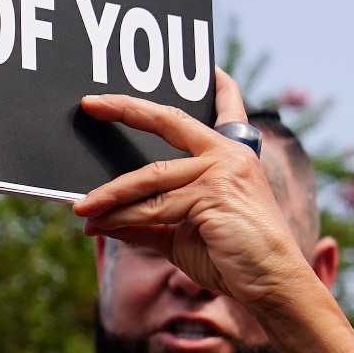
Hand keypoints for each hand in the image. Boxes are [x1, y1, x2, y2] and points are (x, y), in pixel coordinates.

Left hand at [72, 69, 311, 307]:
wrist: (271, 285)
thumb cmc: (232, 259)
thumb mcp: (181, 235)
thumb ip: (145, 221)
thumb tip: (100, 220)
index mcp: (232, 156)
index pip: (226, 109)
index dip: (219, 88)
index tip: (210, 68)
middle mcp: (229, 154)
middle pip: (169, 121)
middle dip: (126, 109)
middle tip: (91, 105)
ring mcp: (222, 169)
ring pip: (150, 176)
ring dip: (111, 194)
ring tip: (82, 207)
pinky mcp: (212, 191)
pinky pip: (154, 205)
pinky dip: (122, 216)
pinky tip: (100, 223)